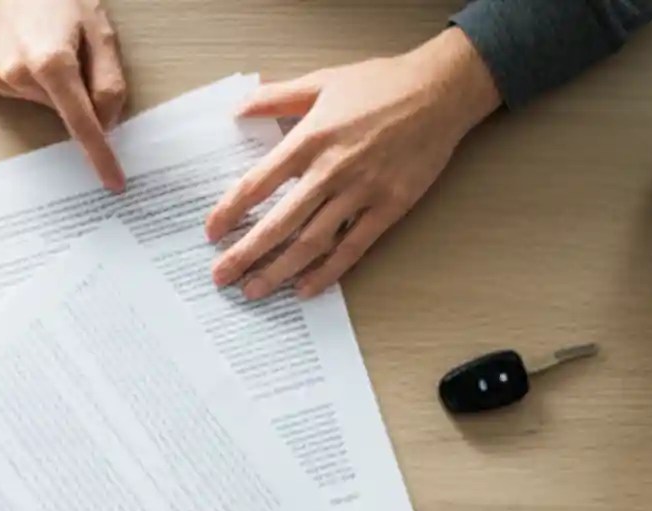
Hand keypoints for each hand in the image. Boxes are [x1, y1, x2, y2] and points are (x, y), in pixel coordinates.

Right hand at [0, 0, 126, 190]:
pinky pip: (17, 93)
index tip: (113, 183)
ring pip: (41, 102)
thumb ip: (109, 82)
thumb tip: (108, 124)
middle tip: (69, 50)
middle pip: (64, 110)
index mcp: (52, 63)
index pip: (82, 124)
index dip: (100, 156)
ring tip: (41, 43)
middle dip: (75, 91)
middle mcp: (19, 75)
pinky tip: (22, 49)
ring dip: (50, 83)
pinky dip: (27, 79)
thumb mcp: (99, 31)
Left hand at [206, 27, 501, 299]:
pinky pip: (354, 247)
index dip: (230, 210)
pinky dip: (328, 271)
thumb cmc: (381, 84)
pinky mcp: (390, 207)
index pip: (258, 182)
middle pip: (280, 221)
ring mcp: (362, 192)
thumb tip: (237, 108)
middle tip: (221, 276)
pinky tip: (306, 288)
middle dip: (246, 253)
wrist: (441, 91)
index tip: (211, 233)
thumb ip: (276, 97)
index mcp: (310, 138)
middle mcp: (332, 169)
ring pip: (313, 241)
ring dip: (280, 269)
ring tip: (255, 290)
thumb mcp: (322, 80)